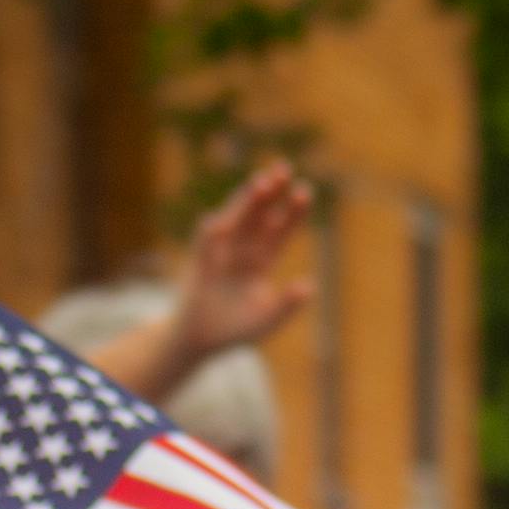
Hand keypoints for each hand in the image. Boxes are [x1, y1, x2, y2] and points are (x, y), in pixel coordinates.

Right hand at [168, 161, 319, 360]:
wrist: (200, 341)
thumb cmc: (235, 329)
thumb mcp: (266, 321)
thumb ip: (287, 306)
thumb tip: (309, 286)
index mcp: (262, 260)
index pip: (281, 230)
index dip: (293, 212)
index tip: (306, 191)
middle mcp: (243, 250)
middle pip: (260, 215)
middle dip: (271, 192)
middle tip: (284, 167)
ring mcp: (220, 253)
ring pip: (236, 220)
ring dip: (246, 202)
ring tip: (260, 182)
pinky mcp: (200, 263)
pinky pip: (206, 243)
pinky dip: (214, 231)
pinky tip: (224, 219)